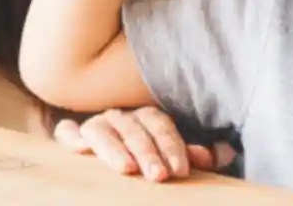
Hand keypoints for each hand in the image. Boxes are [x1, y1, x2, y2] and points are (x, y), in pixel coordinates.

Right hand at [53, 107, 236, 181]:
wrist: (115, 143)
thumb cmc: (149, 153)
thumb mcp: (172, 155)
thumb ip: (193, 155)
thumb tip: (226, 152)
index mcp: (146, 118)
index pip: (161, 125)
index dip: (172, 146)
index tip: (181, 170)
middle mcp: (121, 117)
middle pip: (134, 129)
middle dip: (148, 152)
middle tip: (159, 176)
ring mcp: (96, 125)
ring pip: (102, 130)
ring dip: (114, 149)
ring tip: (126, 169)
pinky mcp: (73, 137)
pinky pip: (66, 132)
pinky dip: (70, 137)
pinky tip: (78, 149)